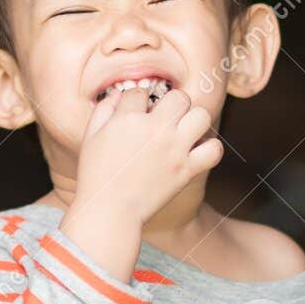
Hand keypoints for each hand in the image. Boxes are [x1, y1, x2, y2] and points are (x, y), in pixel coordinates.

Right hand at [70, 86, 222, 228]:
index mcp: (128, 118)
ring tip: (184, 131)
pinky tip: (196, 151)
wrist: (110, 211)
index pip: (140, 92)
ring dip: (194, 120)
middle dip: (171, 104)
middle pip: (179, 97)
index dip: (136, 102)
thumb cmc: (96, 175)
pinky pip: (214, 150)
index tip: (133, 116)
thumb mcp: (90, 136)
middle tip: (164, 120)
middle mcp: (155, 129)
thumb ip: (104, 109)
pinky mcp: (186, 170)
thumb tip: (120, 95)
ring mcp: (174, 149)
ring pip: (202, 115)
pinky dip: (210, 148)